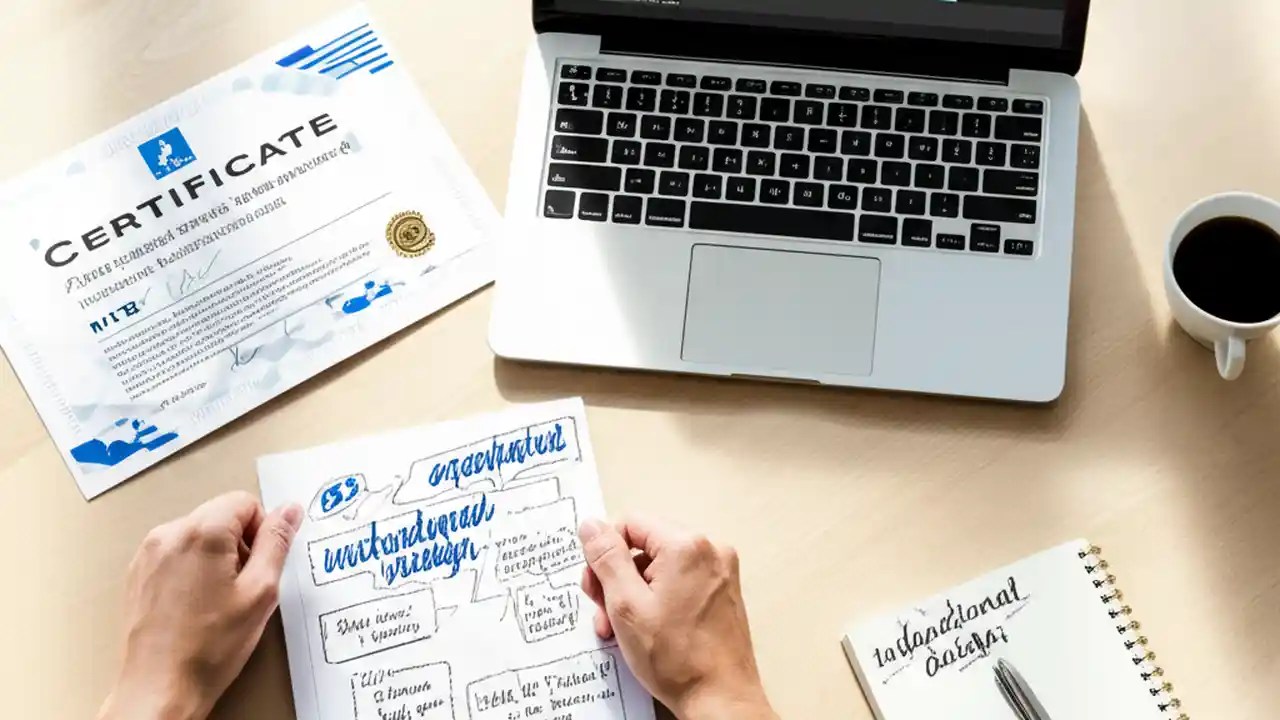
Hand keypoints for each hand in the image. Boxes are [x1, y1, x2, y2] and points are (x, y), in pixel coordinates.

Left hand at [97, 492, 303, 719]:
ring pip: (198, 533)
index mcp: (203, 532)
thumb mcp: (260, 592)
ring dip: (216, 556)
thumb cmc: (210, 647)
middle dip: (239, 543)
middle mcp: (170, 534)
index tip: (260, 564)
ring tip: (218, 599)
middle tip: (242, 586)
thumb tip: (290, 510)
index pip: (245, 502)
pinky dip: (192, 568)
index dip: (262, 530)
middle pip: (220, 515)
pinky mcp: (138, 572)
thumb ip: (277, 542)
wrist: (160, 687)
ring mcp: (149, 553)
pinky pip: (176, 552)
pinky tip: (197, 604)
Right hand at [579, 518, 777, 719]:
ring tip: (621, 628)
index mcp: (687, 546)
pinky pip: (679, 581)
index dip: (605, 552)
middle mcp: (710, 550)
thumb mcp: (626, 606)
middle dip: (618, 578)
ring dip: (634, 593)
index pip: (631, 524)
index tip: (595, 582)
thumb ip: (606, 559)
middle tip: (604, 610)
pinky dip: (657, 599)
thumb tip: (592, 527)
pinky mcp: (722, 591)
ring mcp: (719, 571)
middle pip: (646, 545)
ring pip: (660, 567)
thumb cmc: (679, 660)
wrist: (720, 700)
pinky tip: (645, 628)